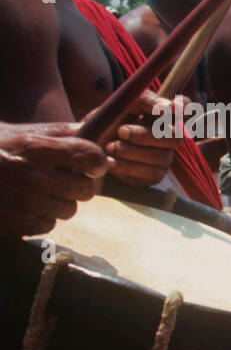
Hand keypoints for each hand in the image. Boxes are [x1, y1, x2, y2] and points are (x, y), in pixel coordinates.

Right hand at [0, 123, 106, 237]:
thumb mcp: (18, 133)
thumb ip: (57, 132)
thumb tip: (94, 124)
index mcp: (34, 148)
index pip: (89, 156)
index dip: (97, 162)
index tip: (93, 165)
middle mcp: (32, 177)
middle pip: (86, 190)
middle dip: (79, 185)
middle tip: (63, 180)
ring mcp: (25, 203)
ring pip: (68, 209)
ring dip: (58, 202)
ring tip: (36, 191)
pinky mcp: (15, 224)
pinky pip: (48, 225)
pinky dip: (39, 218)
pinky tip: (22, 205)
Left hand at [104, 92, 183, 186]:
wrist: (86, 147)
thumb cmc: (106, 123)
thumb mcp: (121, 105)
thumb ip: (144, 101)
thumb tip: (166, 108)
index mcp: (162, 114)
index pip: (184, 107)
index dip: (182, 107)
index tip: (169, 108)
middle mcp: (168, 137)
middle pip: (175, 137)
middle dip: (146, 135)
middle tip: (121, 131)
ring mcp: (164, 157)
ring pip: (160, 157)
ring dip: (131, 151)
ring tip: (110, 147)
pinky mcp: (153, 176)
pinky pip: (149, 174)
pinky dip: (126, 167)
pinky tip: (110, 161)